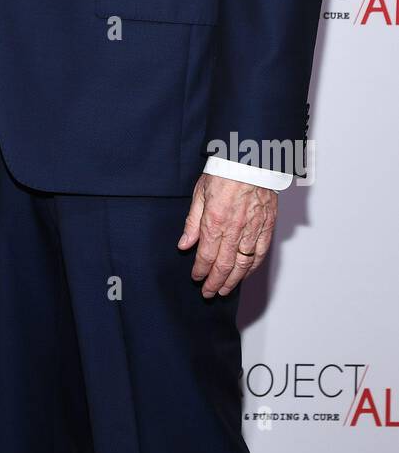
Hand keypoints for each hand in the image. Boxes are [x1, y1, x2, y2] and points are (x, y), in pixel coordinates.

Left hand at [178, 171, 276, 297]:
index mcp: (215, 220)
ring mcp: (253, 229)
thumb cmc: (224, 172)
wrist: (251, 159)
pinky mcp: (267, 226)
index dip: (200, 271)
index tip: (196, 278)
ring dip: (233, 280)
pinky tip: (245, 274)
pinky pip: (260, 253)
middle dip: (215, 282)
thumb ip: (192, 222)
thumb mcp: (200, 193)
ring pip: (243, 263)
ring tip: (225, 290)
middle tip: (209, 293)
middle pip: (224, 265)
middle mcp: (234, 228)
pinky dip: (252, 267)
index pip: (206, 255)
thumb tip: (184, 245)